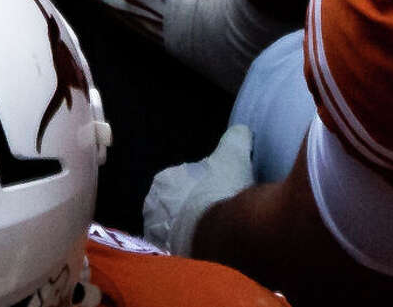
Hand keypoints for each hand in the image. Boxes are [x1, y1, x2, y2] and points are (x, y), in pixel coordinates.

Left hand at [143, 123, 257, 255]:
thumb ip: (235, 137)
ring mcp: (155, 237)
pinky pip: (177, 252)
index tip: (216, 192)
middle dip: (191, 209)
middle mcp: (151, 208)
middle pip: (175, 206)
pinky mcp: (164, 261)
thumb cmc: (220, 189)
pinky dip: (189, 250)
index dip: (200, 186)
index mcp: (163, 180)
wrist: (217, 235)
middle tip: (213, 213)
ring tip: (211, 234)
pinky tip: (206, 249)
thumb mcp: (234, 154)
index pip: (181, 180)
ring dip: (188, 231)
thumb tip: (241, 131)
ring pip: (174, 230)